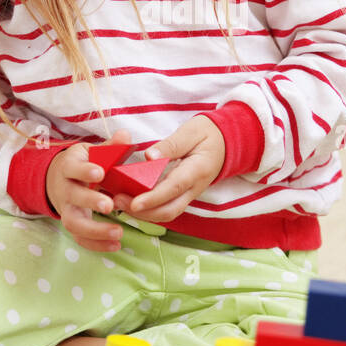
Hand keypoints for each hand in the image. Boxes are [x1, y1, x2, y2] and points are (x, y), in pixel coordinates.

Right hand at [45, 130, 131, 251]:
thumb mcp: (92, 152)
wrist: (58, 179)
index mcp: (69, 167)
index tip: (100, 172)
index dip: (84, 171)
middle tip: (109, 206)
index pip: (73, 168)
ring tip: (118, 232)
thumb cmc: (82, 164)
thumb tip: (125, 135)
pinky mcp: (72, 224)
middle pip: (72, 197)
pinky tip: (115, 245)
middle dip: (90, 202)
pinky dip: (96, 244)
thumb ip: (110, 147)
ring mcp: (66, 209)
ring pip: (73, 223)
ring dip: (95, 230)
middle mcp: (64, 189)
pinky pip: (80, 238)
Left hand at [110, 116, 225, 224]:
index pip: (174, 188)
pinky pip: (166, 207)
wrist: (227, 142)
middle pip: (170, 210)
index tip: (134, 203)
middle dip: (144, 212)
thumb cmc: (208, 134)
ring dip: (144, 214)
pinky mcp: (183, 195)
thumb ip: (171, 145)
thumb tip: (149, 156)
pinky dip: (148, 209)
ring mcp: (190, 194)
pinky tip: (130, 200)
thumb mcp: (191, 131)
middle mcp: (194, 188)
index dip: (153, 198)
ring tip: (120, 202)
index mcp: (198, 170)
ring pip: (167, 213)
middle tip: (118, 201)